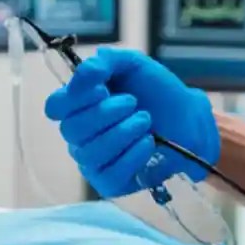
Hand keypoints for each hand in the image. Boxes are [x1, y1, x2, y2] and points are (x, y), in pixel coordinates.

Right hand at [44, 47, 218, 197]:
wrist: (189, 118)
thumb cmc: (157, 91)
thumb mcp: (134, 64)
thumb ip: (106, 61)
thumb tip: (83, 72)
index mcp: (80, 105)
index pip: (55, 107)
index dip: (75, 97)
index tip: (102, 88)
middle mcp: (80, 136)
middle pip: (72, 129)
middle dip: (106, 113)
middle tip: (133, 103)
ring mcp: (93, 161)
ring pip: (90, 152)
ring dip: (122, 132)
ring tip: (145, 121)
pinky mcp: (111, 182)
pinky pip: (109, 174)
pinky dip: (132, 155)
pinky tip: (148, 142)